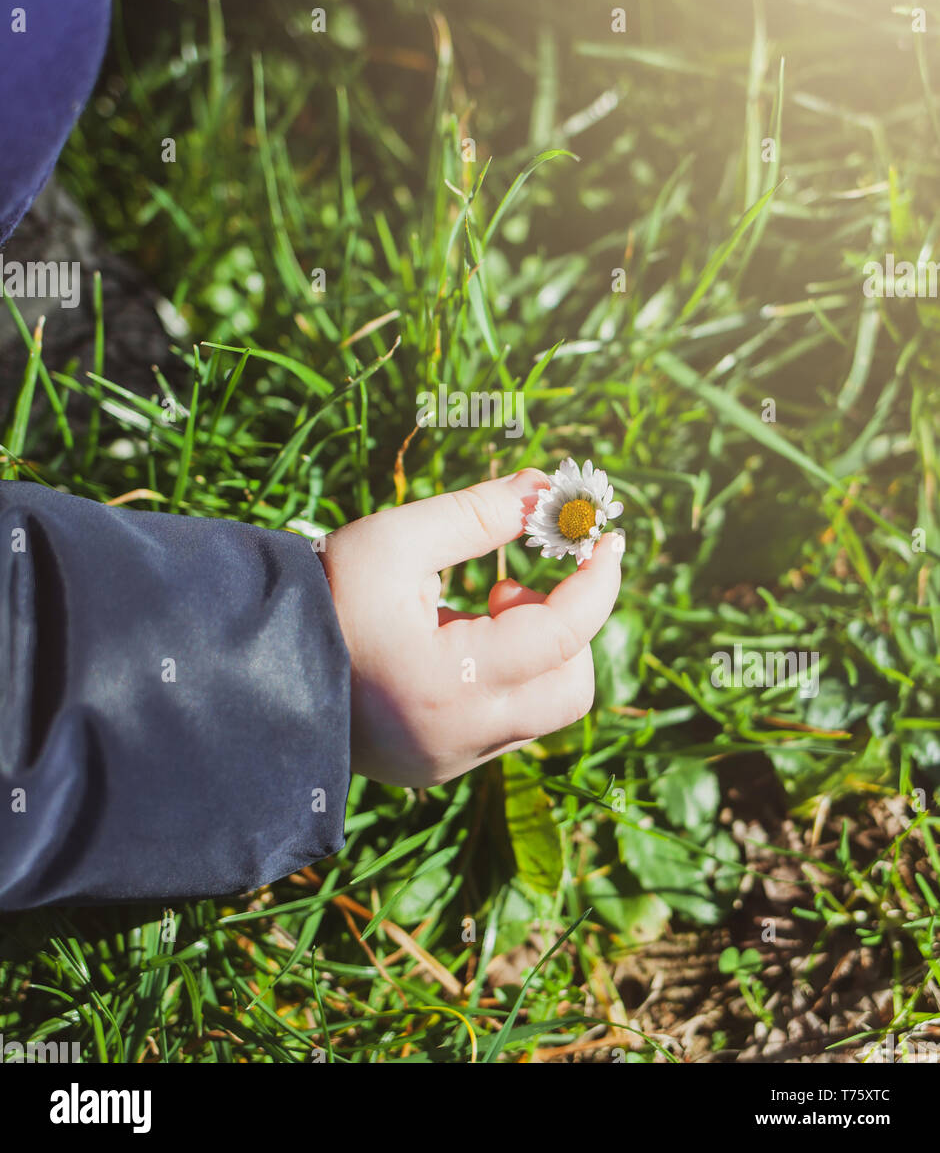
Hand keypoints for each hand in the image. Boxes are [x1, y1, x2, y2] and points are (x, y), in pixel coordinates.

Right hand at [317, 469, 623, 785]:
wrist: (255, 667)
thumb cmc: (323, 596)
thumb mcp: (394, 540)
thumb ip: (476, 514)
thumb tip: (547, 489)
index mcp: (448, 681)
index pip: (562, 636)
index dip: (596, 583)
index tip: (606, 540)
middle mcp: (458, 737)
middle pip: (570, 688)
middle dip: (564, 629)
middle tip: (506, 589)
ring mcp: (449, 760)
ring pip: (542, 711)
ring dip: (533, 656)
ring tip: (470, 615)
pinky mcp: (438, 767)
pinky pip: (506, 725)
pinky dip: (504, 680)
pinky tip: (450, 649)